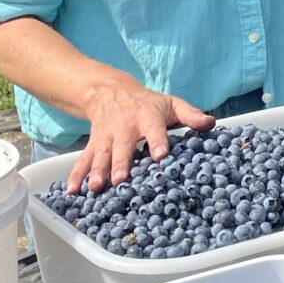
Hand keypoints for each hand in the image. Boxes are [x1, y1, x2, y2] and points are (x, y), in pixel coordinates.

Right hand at [66, 79, 214, 193]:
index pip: (154, 130)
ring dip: (97, 171)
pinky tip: (72, 191)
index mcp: (147, 118)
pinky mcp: (93, 145)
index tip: (160, 156)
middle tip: (121, 179)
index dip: (157, 142)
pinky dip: (76, 175)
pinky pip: (83, 160)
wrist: (110, 91)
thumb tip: (211, 123)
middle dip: (121, 163)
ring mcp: (106, 138)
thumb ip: (190, 115)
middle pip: (123, 147)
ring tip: (95, 187)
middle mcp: (124, 129)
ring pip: (100, 155)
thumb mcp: (171, 103)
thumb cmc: (147, 104)